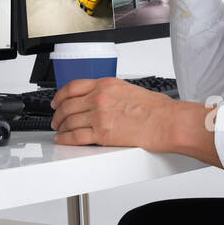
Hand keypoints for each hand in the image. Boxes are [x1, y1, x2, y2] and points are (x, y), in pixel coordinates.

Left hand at [50, 77, 184, 150]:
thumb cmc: (156, 108)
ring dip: (60, 127)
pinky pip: (76, 137)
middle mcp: (99, 98)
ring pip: (69, 121)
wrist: (168, 122)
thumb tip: (100, 100)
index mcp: (105, 84)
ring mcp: (99, 115)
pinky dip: (66, 139)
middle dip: (58, 114)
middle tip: (55, 119)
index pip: (73, 87)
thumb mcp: (128, 89)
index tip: (57, 101)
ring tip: (59, 131)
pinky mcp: (102, 134)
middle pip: (67, 105)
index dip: (60, 96)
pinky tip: (63, 140)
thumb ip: (110, 93)